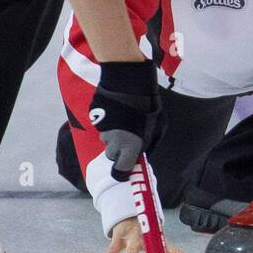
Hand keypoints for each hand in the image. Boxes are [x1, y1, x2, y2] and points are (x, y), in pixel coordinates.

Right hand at [90, 60, 162, 181]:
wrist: (129, 82)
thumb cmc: (148, 106)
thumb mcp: (158, 127)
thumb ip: (149, 144)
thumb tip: (144, 154)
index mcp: (130, 147)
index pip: (120, 170)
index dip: (122, 171)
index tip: (125, 168)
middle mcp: (113, 142)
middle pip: (112, 154)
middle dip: (119, 150)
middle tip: (129, 137)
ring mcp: (102, 130)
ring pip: (106, 140)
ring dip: (114, 135)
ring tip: (124, 120)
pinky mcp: (95, 119)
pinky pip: (101, 126)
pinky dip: (108, 123)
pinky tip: (116, 111)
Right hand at [101, 217, 200, 252]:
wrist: (129, 213)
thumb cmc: (144, 232)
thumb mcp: (155, 241)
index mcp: (158, 242)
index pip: (176, 252)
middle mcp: (147, 239)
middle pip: (153, 250)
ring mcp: (133, 237)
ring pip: (131, 249)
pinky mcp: (119, 237)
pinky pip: (113, 249)